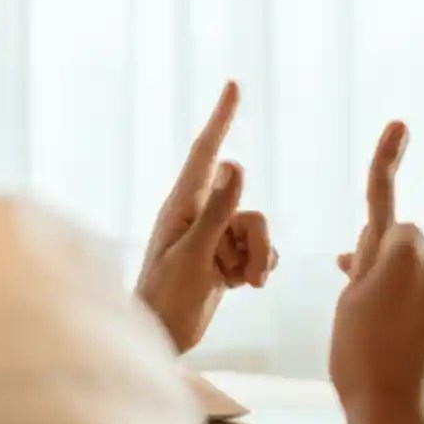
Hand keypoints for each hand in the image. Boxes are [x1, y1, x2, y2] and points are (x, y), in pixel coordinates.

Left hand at [135, 82, 278, 352]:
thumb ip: (216, 210)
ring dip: (259, 258)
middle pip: (246, 206)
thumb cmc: (165, 297)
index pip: (206, 151)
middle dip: (256, 242)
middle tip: (248, 275)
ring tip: (245, 283)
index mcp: (181, 206)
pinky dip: (260, 266)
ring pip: (257, 229)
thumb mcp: (194, 255)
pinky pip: (260, 248)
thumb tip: (234, 163)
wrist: (163, 337)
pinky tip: (246, 285)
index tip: (233, 86)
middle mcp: (198, 215)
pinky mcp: (224, 256)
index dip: (221, 118)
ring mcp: (212, 236)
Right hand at [330, 123, 423, 423]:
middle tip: (370, 308)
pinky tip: (421, 353)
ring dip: (419, 299)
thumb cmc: (360, 361)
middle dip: (395, 267)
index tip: (399, 126)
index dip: (386, 165)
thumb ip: (363, 264)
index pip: (387, 202)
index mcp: (403, 249)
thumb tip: (367, 249)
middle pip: (413, 249)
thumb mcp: (347, 303)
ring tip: (395, 342)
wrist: (398, 419)